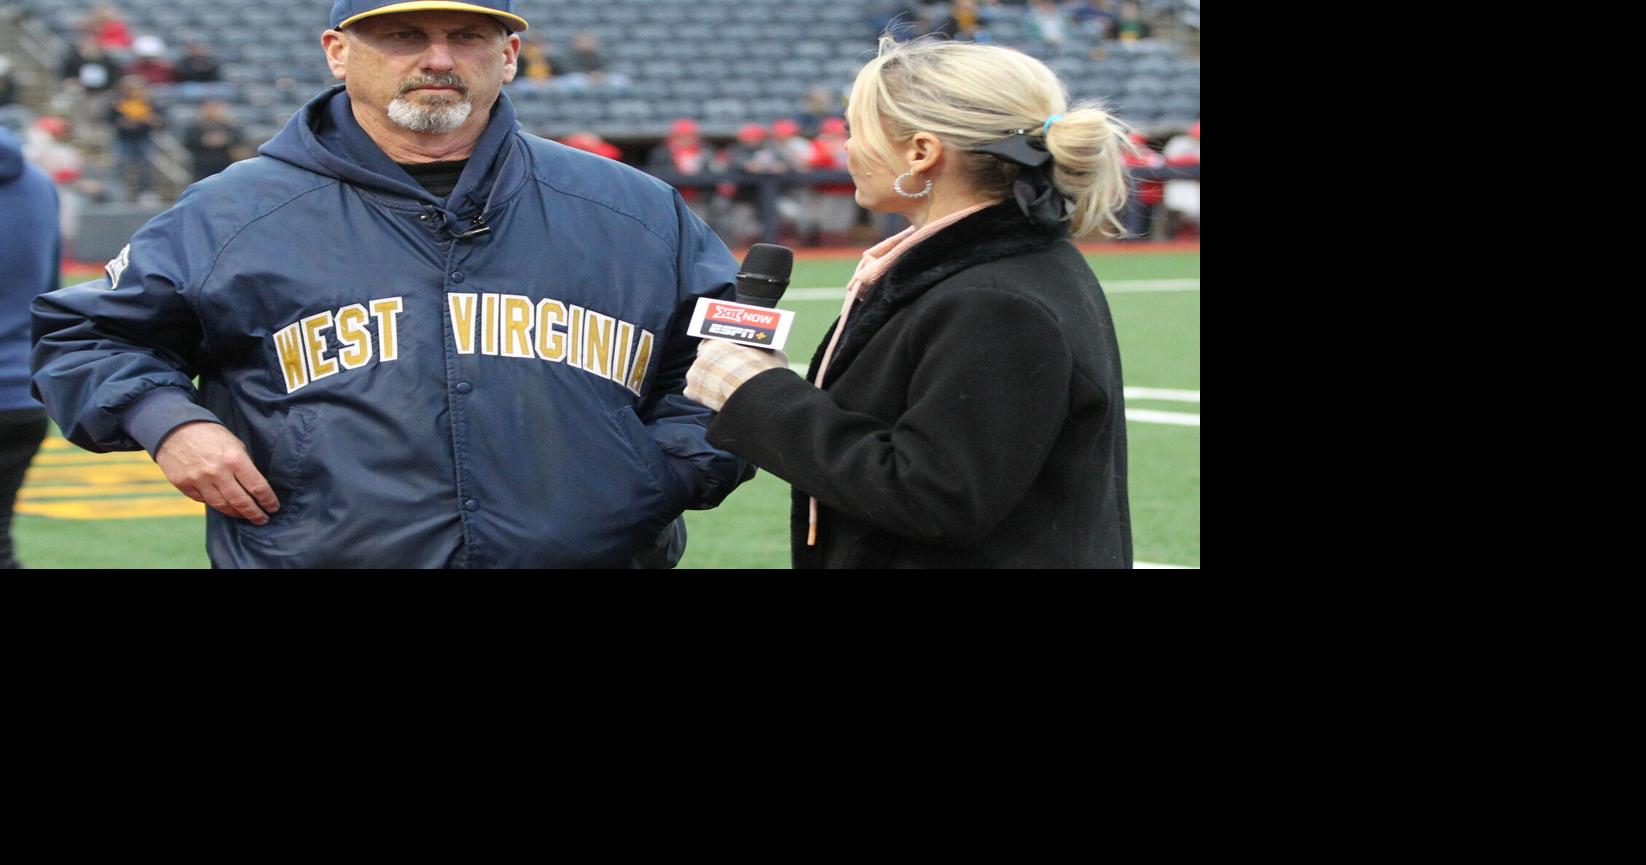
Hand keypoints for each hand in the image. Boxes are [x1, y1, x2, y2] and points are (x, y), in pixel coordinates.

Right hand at [155, 421, 279, 523]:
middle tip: (263, 519)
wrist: (175, 428)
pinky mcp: (184, 485)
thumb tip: (254, 487)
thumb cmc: (210, 435)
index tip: (273, 507)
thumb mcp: (234, 444)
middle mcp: (217, 472)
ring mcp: (198, 480)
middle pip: (240, 502)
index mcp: (234, 459)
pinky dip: (215, 504)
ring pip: (222, 505)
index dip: (268, 501)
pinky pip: (204, 501)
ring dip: (236, 513)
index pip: (257, 487)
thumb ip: (244, 465)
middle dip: (255, 514)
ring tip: (245, 515)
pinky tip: (224, 504)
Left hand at [685, 340, 789, 411]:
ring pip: (701, 375)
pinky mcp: (692, 390)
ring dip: (709, 381)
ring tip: (725, 389)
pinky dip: (704, 397)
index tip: (730, 353)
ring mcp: (695, 371)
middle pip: (706, 358)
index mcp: (718, 338)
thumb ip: (762, 352)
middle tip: (729, 372)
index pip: (715, 340)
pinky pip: (696, 393)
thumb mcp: (771, 353)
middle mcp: (702, 352)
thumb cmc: (764, 369)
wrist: (754, 393)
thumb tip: (769, 354)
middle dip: (715, 364)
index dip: (723, 348)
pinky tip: (717, 401)